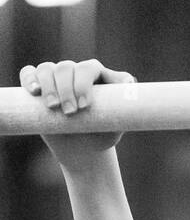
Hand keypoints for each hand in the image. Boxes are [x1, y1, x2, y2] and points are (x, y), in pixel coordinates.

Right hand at [19, 59, 135, 169]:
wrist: (83, 151)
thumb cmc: (102, 135)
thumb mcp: (116, 124)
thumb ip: (123, 108)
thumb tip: (130, 83)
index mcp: (97, 76)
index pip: (89, 68)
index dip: (85, 83)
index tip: (85, 106)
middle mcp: (76, 73)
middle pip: (66, 68)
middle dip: (67, 89)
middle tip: (70, 112)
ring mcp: (56, 78)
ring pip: (47, 69)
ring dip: (49, 86)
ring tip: (53, 107)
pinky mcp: (39, 87)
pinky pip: (29, 73)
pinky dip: (29, 79)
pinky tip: (34, 91)